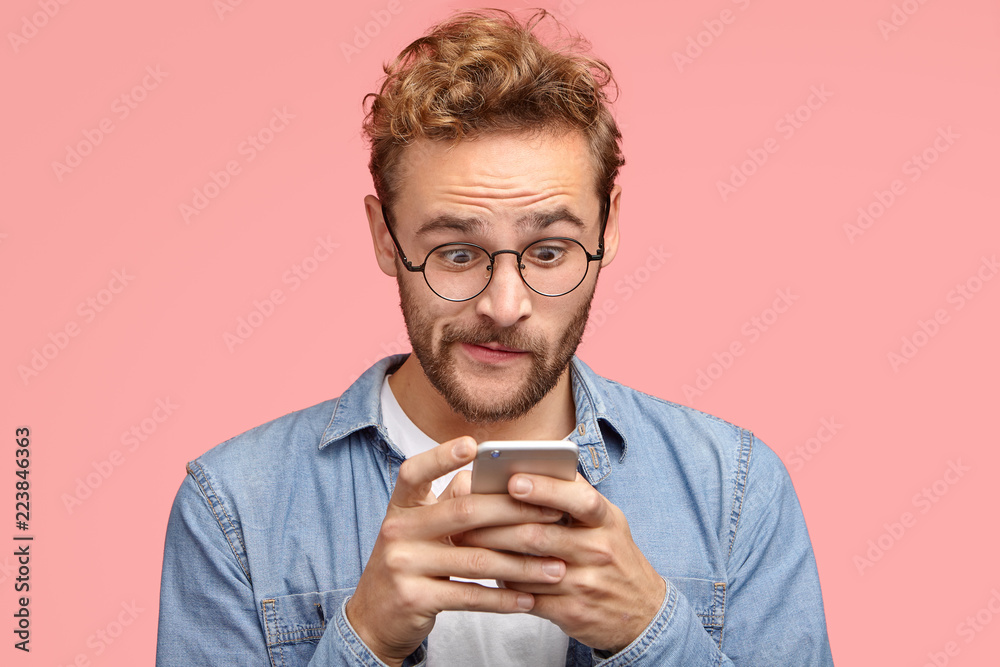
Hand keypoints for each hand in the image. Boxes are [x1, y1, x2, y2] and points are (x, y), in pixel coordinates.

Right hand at [344, 437, 567, 666]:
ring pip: (476, 559)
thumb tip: (499, 479)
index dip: (441, 456)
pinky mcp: (415, 598)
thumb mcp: (420, 531)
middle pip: (464, 512)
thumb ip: (450, 506)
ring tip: (556, 567)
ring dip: (522, 565)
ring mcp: (403, 565)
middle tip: (554, 515)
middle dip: (516, 512)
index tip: (473, 444)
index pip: (414, 472)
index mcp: (400, 508)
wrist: (374, 619)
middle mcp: (397, 531)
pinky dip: (503, 598)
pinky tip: (530, 599)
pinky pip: (470, 596)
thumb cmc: (411, 565)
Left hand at [455, 473, 665, 652]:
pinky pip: (528, 596)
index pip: (580, 499)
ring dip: (492, 553)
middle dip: (498, 524)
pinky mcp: (572, 612)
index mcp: (607, 520)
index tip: (514, 480)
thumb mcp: (606, 523)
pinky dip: (504, 584)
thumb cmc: (613, 557)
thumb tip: (524, 472)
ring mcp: (586, 583)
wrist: (643, 613)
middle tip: (465, 514)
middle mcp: (599, 550)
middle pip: (541, 534)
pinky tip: (486, 571)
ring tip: (465, 541)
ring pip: (528, 567)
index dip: (546, 489)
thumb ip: (573, 499)